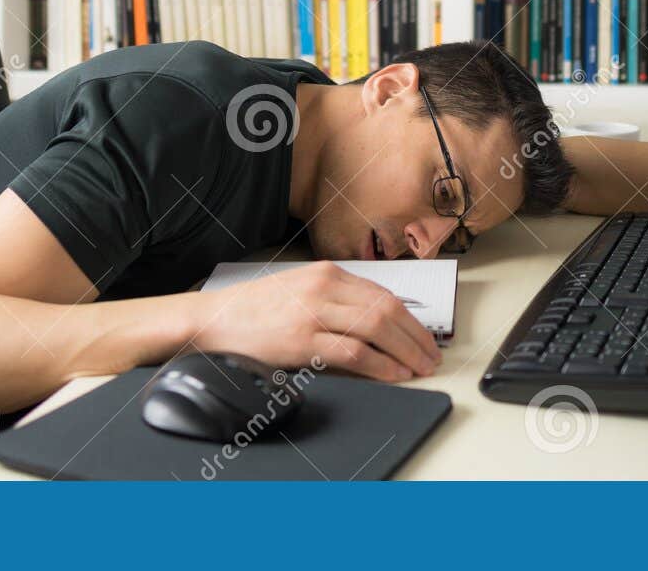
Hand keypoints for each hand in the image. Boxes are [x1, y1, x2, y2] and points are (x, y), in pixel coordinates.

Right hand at [191, 262, 440, 381]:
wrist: (216, 318)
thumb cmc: (256, 309)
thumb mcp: (302, 290)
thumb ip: (336, 300)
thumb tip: (378, 326)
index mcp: (328, 273)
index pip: (385, 294)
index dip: (412, 318)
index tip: (425, 336)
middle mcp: (325, 287)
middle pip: (388, 309)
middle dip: (416, 336)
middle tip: (431, 355)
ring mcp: (314, 313)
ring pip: (377, 328)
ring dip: (405, 351)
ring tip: (419, 367)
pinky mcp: (303, 340)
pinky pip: (354, 352)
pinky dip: (381, 365)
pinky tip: (394, 374)